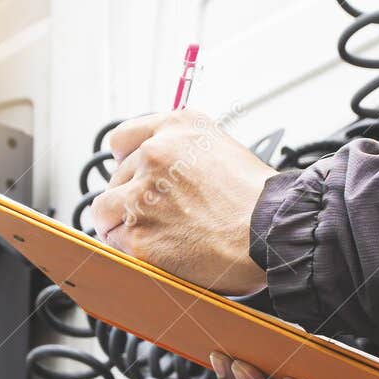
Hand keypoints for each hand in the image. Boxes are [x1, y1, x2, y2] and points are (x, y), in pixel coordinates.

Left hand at [88, 109, 274, 294]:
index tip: (134, 176)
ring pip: (106, 207)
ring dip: (124, 222)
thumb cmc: (260, 202)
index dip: (128, 162)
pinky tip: (157, 251)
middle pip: (117, 177)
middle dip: (134, 197)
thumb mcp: (226, 150)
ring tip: (155, 235)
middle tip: (163, 216)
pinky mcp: (138, 234)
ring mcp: (142, 194)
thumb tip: (168, 171)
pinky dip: (130, 248)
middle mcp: (155, 153)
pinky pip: (114, 240)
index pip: (124, 139)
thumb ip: (189, 153)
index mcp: (178, 127)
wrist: (272, 233)